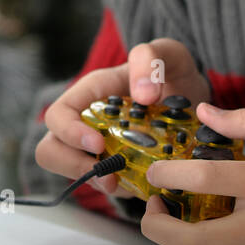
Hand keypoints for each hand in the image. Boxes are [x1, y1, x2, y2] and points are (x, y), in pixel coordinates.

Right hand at [35, 38, 209, 195]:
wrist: (193, 97)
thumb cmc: (172, 72)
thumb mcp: (169, 54)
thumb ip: (151, 59)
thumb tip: (142, 94)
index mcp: (90, 93)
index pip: (58, 116)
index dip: (69, 133)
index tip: (98, 144)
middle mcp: (85, 122)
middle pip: (51, 150)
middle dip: (74, 167)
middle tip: (108, 175)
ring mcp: (97, 148)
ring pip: (73, 173)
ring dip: (95, 182)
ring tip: (124, 184)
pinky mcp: (114, 168)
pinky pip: (105, 186)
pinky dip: (120, 190)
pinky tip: (143, 183)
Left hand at [141, 104, 244, 244]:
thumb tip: (207, 112)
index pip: (203, 181)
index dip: (169, 174)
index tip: (157, 169)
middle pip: (190, 241)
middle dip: (156, 227)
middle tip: (152, 207)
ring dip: (187, 228)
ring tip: (187, 204)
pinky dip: (219, 235)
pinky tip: (228, 216)